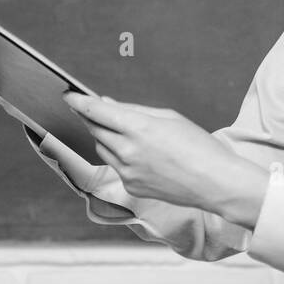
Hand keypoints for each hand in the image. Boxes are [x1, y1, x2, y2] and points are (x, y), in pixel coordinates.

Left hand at [63, 92, 268, 224]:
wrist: (215, 182)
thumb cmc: (198, 145)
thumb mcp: (168, 117)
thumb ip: (134, 110)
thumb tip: (107, 105)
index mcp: (138, 128)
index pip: (96, 112)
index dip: (79, 102)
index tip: (68, 95)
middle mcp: (128, 151)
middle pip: (95, 130)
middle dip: (92, 118)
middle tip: (94, 110)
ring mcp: (127, 172)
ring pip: (102, 149)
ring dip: (106, 137)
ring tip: (125, 132)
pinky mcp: (131, 187)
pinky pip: (116, 167)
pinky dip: (120, 157)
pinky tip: (141, 155)